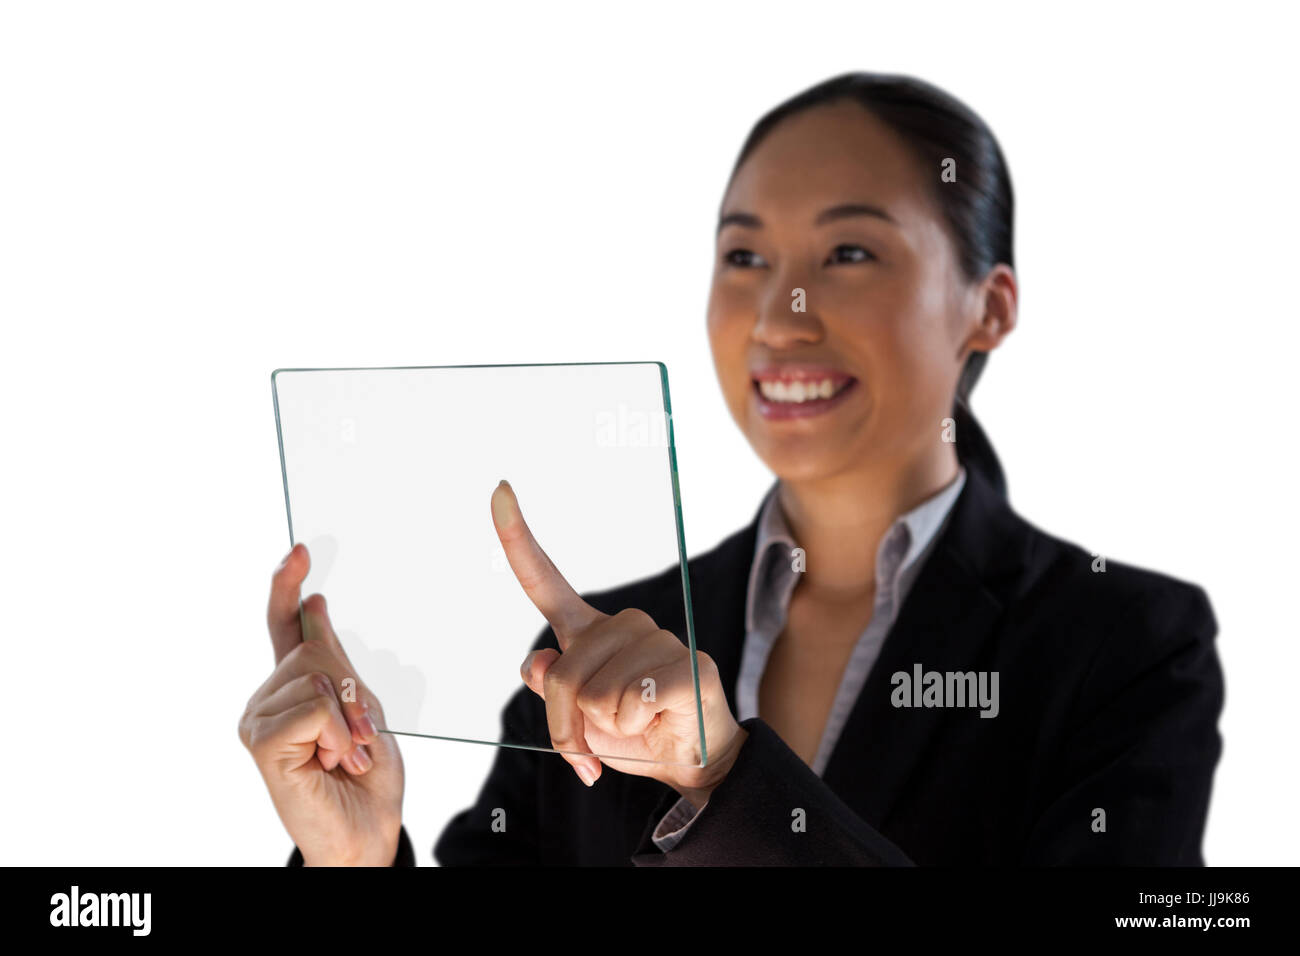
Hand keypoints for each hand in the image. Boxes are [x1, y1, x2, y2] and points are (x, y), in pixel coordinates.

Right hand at [239, 544, 405, 864]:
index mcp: (290, 687)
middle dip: (353, 691)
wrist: (365, 830)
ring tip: (346, 756)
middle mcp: (266, 699)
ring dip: (350, 720)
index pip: (282, 626)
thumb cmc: (364, 776)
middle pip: (315, 650)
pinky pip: (313, 707)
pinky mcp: (260, 741)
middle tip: (359, 739)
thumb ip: (333, 661)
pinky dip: (338, 735)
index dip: (287, 586)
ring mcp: (257, 719)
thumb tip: (313, 606)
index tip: (300, 551)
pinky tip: (333, 763)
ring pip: (317, 677)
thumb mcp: (360, 706)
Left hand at [492, 480, 746, 806]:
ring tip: (637, 724)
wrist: (685, 757)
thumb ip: (551, 691)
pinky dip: (636, 727)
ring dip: (607, 729)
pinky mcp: (690, 663)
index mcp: (588, 630)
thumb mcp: (576, 720)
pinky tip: (659, 719)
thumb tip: (537, 662)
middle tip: (601, 735)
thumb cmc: (628, 730)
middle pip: (561, 678)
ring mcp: (658, 638)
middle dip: (569, 725)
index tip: (499, 489)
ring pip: (595, 696)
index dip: (516, 538)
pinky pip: (631, 705)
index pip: (544, 581)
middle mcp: (622, 624)